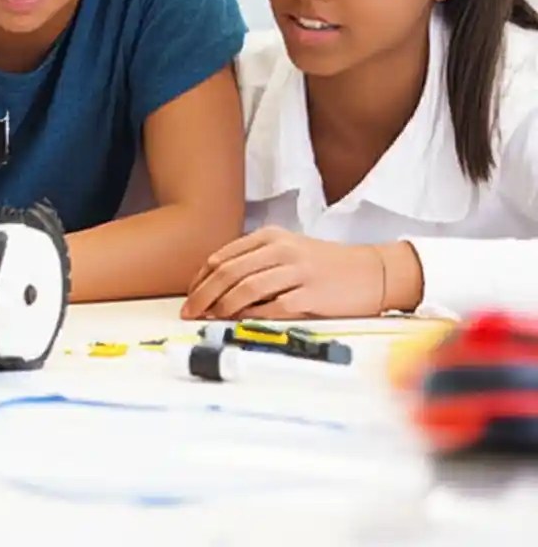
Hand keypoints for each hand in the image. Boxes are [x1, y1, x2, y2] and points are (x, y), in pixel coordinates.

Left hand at [181, 226, 385, 319]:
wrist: (372, 271)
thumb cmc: (324, 265)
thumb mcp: (287, 252)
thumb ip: (253, 263)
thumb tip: (213, 288)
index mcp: (270, 237)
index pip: (221, 257)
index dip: (199, 280)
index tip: (188, 297)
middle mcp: (281, 250)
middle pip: (227, 273)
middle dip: (202, 295)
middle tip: (189, 313)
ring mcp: (297, 271)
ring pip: (245, 289)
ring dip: (222, 307)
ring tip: (211, 319)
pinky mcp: (311, 294)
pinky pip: (272, 307)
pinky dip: (251, 316)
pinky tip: (241, 323)